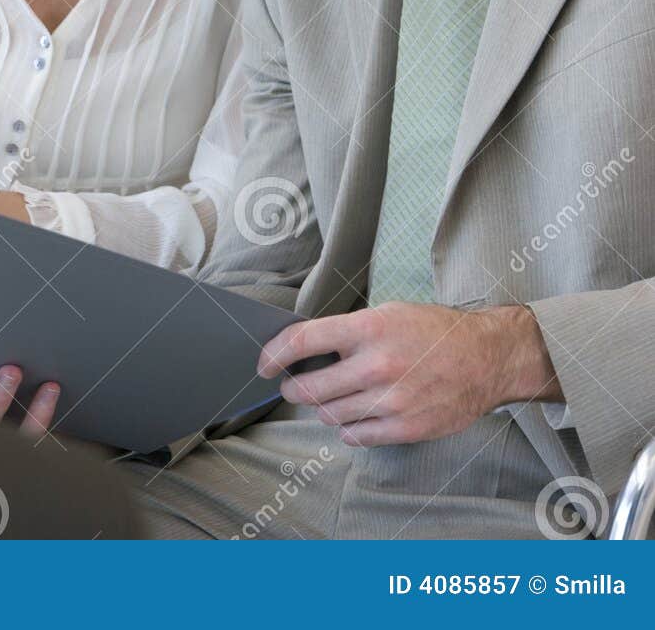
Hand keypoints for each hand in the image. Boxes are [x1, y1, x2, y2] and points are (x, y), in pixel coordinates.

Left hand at [257, 301, 561, 446]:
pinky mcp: (405, 427)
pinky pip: (355, 436)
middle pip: (310, 387)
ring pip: (329, 414)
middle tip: (294, 384)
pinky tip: (354, 415)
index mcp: (369, 328)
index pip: (304, 340)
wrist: (485, 358)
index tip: (263, 364)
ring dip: (322, 408)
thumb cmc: (433, 331)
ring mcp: (391, 400)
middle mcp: (377, 365)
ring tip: (331, 397)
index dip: (275, 354)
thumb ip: (347, 330)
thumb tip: (304, 349)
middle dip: (294, 388)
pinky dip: (347, 428)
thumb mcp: (388, 313)